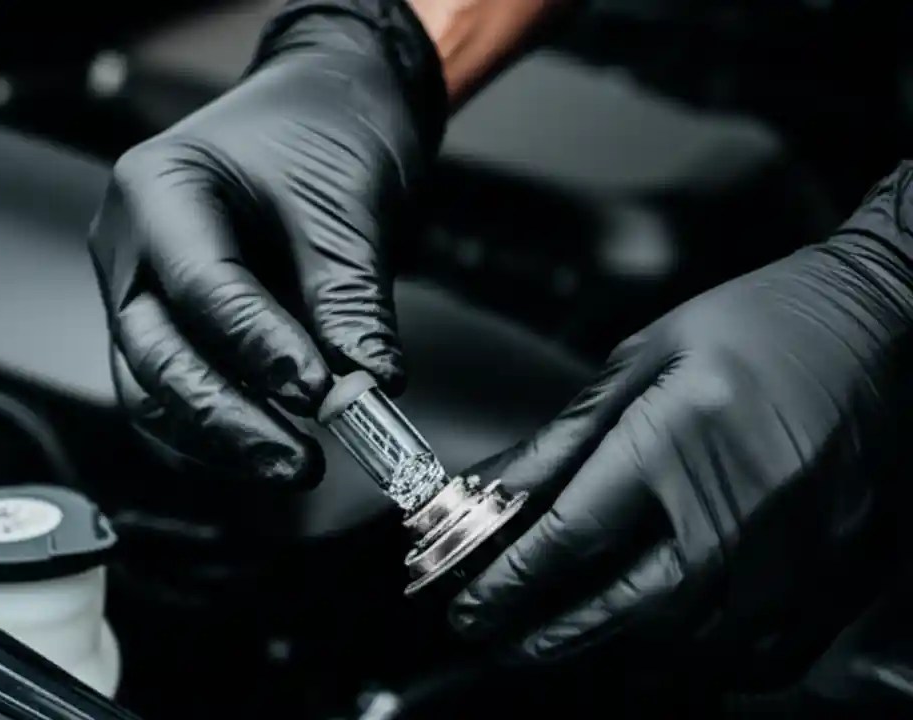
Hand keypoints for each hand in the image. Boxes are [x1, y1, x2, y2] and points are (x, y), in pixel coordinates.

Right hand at [88, 2, 446, 486]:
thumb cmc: (321, 124)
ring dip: (223, 438)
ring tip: (294, 463)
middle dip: (227, 419)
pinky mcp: (173, 325)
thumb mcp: (345, 201)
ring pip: (155, 389)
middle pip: (156, 356)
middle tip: (298, 457)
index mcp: (156, 190)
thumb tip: (366, 380)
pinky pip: (180, 392)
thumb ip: (349, 296)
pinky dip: (225, 428)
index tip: (319, 392)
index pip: (201, 288)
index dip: (259, 349)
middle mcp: (131, 245)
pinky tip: (274, 445)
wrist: (326, 105)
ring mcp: (143, 288)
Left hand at [450, 165, 912, 675]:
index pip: (571, 536)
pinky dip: (710, 663)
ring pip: (693, 642)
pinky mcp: (841, 573)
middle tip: (503, 643)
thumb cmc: (762, 325)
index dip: (510, 581)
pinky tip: (667, 649)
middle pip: (626, 607)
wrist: (880, 321)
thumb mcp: (643, 358)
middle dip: (551, 635)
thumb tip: (498, 489)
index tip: (471, 605)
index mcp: (679, 440)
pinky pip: (766, 652)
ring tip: (568, 643)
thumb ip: (567, 435)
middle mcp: (740, 507)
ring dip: (620, 652)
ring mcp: (800, 551)